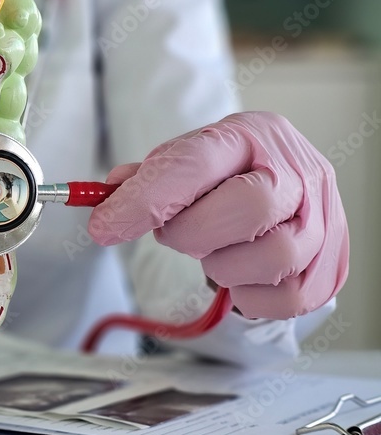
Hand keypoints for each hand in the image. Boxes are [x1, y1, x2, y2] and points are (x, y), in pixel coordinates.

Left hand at [88, 112, 348, 318]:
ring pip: (273, 257)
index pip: (197, 162)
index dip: (146, 198)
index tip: (103, 225)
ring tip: (214, 251)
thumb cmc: (232, 172)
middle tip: (174, 233)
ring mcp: (324, 221)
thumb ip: (151, 176)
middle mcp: (300, 173)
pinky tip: (239, 274)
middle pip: (251, 208)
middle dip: (194, 232)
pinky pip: (285, 299)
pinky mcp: (330, 268)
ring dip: (223, 266)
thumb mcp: (191, 157)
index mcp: (253, 135)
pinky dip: (249, 295)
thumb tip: (111, 193)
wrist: (290, 184)